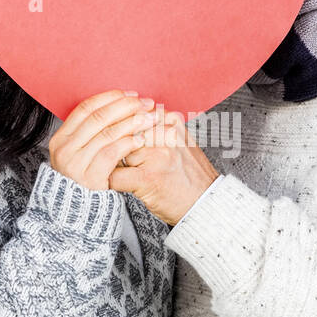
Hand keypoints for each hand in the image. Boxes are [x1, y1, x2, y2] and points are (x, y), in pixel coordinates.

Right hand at [49, 90, 155, 189]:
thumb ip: (94, 131)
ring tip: (149, 118)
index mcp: (60, 138)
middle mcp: (64, 150)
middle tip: (146, 103)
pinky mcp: (89, 178)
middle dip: (125, 107)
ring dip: (131, 122)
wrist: (82, 212)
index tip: (131, 95)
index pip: (85, 108)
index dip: (110, 98)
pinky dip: (128, 143)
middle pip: (97, 118)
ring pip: (106, 133)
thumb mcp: (84, 152)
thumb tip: (122, 103)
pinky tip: (141, 139)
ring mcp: (74, 164)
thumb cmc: (90, 178)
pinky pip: (111, 153)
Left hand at [110, 105, 219, 224]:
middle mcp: (165, 135)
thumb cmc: (188, 174)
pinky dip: (110, 181)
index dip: (120, 126)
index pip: (132, 113)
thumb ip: (155, 127)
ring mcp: (156, 156)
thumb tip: (123, 118)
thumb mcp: (178, 141)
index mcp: (172, 121)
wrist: (206, 202)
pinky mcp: (147, 178)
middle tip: (118, 159)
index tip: (115, 136)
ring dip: (112, 163)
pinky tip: (116, 185)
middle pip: (122, 132)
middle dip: (115, 145)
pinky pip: (115, 175)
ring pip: (115, 152)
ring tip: (123, 172)